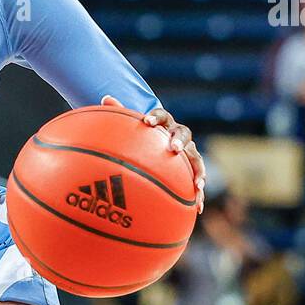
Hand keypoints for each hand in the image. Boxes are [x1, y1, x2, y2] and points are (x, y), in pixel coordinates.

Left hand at [101, 95, 205, 212]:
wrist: (160, 142)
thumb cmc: (143, 133)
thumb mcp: (131, 123)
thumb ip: (120, 111)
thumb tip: (105, 97)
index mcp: (165, 123)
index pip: (162, 115)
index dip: (155, 117)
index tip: (146, 121)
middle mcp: (179, 135)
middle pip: (184, 135)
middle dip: (179, 142)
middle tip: (174, 149)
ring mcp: (188, 152)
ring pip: (196, 159)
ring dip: (198, 171)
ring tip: (197, 184)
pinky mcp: (191, 169)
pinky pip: (196, 181)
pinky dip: (198, 194)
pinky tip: (198, 208)